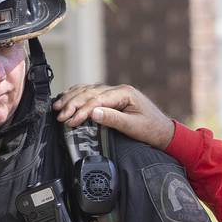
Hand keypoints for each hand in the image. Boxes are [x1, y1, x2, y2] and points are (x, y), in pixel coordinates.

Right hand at [54, 84, 174, 149]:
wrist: (164, 132)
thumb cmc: (151, 130)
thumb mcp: (133, 127)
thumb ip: (113, 119)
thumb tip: (92, 113)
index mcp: (124, 93)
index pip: (97, 99)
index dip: (81, 110)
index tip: (70, 121)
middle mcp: (119, 89)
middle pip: (89, 92)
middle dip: (72, 104)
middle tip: (59, 116)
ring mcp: (115, 92)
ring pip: (88, 90)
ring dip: (72, 98)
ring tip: (57, 107)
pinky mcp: (113, 98)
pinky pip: (92, 93)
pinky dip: (78, 95)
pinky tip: (68, 98)